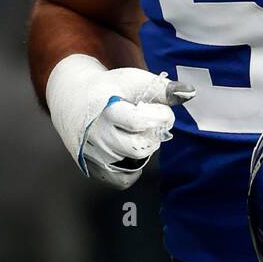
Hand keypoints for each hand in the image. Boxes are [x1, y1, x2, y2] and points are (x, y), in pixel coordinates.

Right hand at [46, 55, 194, 189]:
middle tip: (150, 123)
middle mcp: (97, 135)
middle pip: (139, 147)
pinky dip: (133, 170)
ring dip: (144, 150)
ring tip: (139, 134)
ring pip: (132, 164)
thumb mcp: (134, 81)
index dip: (159, 117)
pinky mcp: (92, 166)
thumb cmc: (109, 87)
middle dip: (154, 135)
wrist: (73, 97)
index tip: (160, 110)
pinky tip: (133, 154)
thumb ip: (162, 88)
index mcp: (108, 110)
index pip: (141, 122)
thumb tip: (190, 92)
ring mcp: (93, 154)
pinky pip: (120, 180)